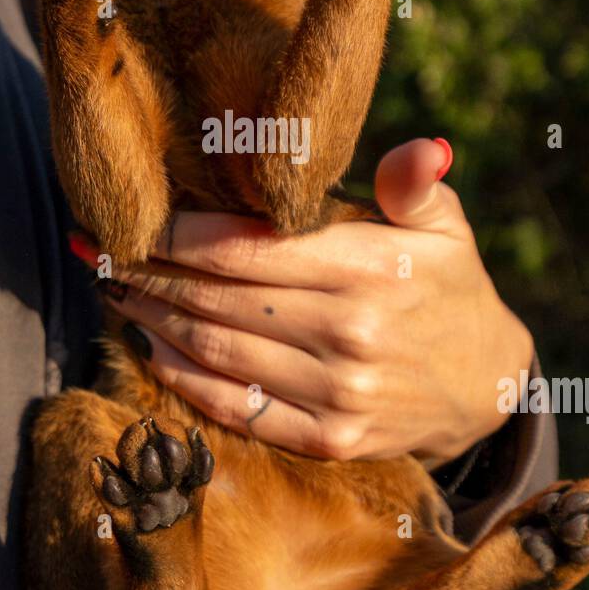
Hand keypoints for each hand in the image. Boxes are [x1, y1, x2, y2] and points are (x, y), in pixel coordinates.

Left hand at [70, 137, 532, 462]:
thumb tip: (421, 148)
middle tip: (101, 251)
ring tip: (114, 289)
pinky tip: (152, 346)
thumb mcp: (447, 226)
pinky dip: (183, 378)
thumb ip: (414, 185)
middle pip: (217, 300)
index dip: (179, 235)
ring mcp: (337, 396)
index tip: (136, 218)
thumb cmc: (450, 287)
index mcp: (371, 271)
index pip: (247, 249)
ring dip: (153, 319)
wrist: (487, 387)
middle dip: (150, 273)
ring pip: (215, 353)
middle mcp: (350, 335)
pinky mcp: (328, 441)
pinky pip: (236, 409)